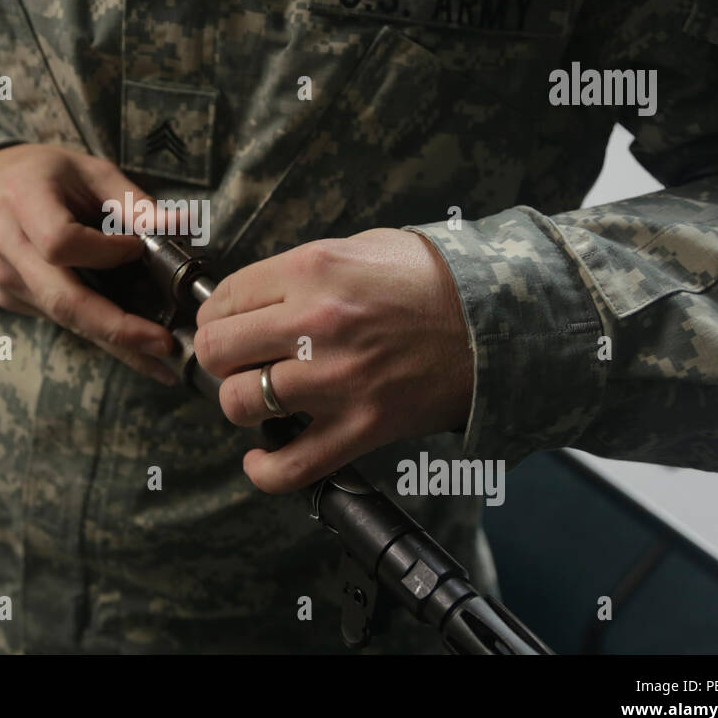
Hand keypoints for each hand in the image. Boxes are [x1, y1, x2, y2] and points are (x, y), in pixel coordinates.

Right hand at [0, 143, 176, 383]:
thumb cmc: (45, 174)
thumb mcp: (90, 170)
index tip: (140, 249)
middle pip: (63, 300)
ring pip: (65, 320)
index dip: (107, 252)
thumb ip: (133, 202)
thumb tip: (181, 226)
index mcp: (23, 201)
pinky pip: (61, 320)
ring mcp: (6, 279)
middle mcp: (8, 245)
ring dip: (115, 344)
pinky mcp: (12, 299)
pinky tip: (133, 343)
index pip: (61, 243)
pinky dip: (98, 332)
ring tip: (161, 360)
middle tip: (165, 343)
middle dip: (118, 328)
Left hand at [194, 228, 473, 493]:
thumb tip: (253, 295)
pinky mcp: (361, 428)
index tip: (228, 323)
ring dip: (241, 402)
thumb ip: (301, 270)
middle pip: (217, 351)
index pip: (223, 299)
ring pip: (239, 403)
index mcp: (312, 271)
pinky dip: (263, 470)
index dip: (217, 314)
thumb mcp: (359, 246)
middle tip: (238, 359)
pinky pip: (289, 467)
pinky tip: (260, 458)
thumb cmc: (431, 280)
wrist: (499, 321)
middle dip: (220, 356)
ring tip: (258, 396)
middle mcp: (315, 325)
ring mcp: (336, 381)